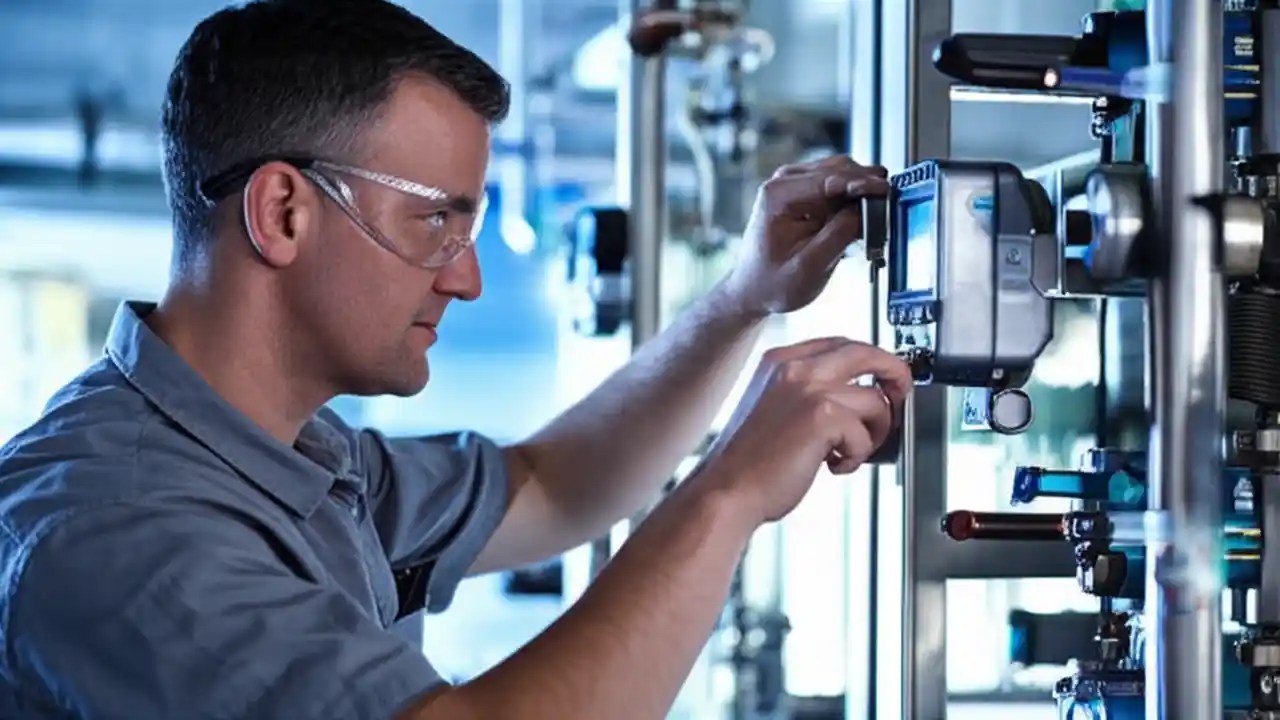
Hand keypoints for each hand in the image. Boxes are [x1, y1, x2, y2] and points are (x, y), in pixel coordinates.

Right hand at [695, 337, 912, 525]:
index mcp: (780, 361)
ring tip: (848, 453)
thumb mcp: (772, 407)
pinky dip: (857, 455)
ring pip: (874, 399)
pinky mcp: (823, 416)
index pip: (841, 344)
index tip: (881, 378)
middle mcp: (795, 367)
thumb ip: (807, 392)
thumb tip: (855, 394)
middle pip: (867, 353)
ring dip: (872, 432)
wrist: (727, 490)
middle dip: (894, 375)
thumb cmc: (748, 461)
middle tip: (900, 396)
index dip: (870, 361)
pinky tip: (834, 465)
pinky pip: (866, 433)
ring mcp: (809, 389)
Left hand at [723, 155, 889, 316]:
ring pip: (841, 174)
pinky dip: (853, 199)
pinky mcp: (805, 192)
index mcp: (777, 195)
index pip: (828, 178)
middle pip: (838, 169)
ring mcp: (794, 184)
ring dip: (861, 192)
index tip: (886, 190)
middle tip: (887, 207)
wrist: (754, 289)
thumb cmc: (773, 282)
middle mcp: (783, 182)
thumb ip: (838, 236)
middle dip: (865, 186)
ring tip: (875, 218)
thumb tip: (865, 210)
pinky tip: (860, 220)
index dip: (861, 182)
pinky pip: (838, 186)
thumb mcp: (808, 267)